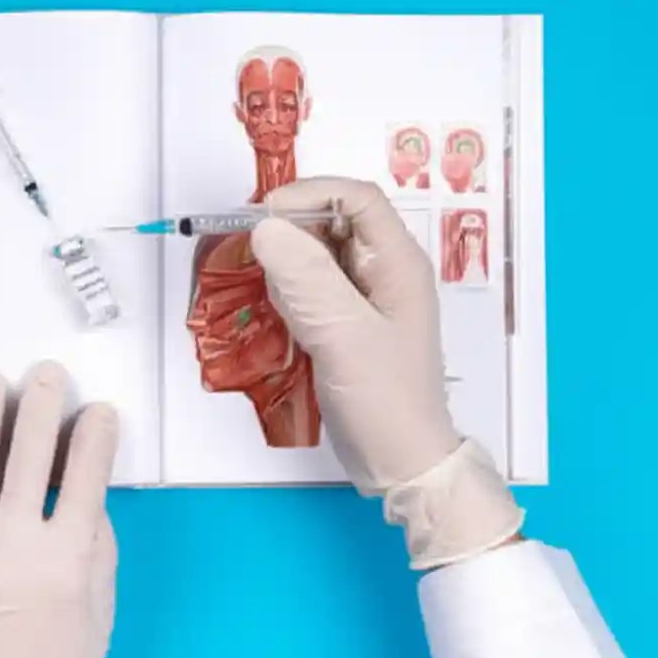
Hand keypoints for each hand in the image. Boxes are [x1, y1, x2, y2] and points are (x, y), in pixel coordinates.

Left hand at [0, 361, 117, 657]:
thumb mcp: (97, 597)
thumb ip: (93, 536)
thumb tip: (83, 481)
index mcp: (61, 553)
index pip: (85, 469)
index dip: (95, 432)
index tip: (97, 412)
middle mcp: (4, 539)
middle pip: (23, 447)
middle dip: (38, 400)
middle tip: (42, 376)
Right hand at [254, 177, 522, 568]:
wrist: (401, 462)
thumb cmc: (386, 402)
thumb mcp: (344, 335)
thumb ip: (306, 278)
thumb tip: (267, 228)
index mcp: (399, 263)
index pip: (356, 199)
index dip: (310, 195)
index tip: (266, 215)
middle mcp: (385, 272)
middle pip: (332, 223)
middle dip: (291, 231)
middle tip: (256, 255)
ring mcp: (366, 299)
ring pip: (317, 256)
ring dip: (288, 267)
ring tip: (281, 301)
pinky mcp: (346, 324)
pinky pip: (312, 289)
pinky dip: (290, 293)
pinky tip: (286, 319)